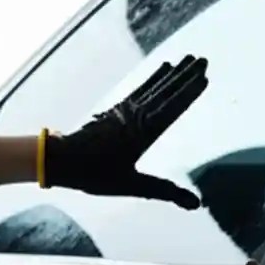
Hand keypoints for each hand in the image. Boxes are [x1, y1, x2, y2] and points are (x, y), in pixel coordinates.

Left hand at [43, 55, 208, 209]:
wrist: (61, 159)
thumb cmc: (94, 174)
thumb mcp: (131, 186)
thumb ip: (165, 191)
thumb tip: (196, 204)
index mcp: (142, 133)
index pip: (171, 109)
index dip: (188, 93)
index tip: (204, 77)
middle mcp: (136, 116)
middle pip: (166, 92)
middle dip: (185, 76)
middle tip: (203, 59)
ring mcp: (126, 110)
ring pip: (155, 87)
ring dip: (173, 74)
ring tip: (188, 59)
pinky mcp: (117, 109)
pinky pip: (142, 89)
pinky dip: (154, 78)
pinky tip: (163, 69)